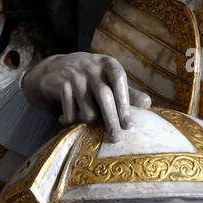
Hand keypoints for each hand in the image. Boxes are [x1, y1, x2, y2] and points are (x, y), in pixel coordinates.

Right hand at [22, 52, 151, 134]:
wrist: (54, 69)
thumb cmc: (91, 79)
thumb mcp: (109, 81)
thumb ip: (128, 93)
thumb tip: (148, 103)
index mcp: (108, 64)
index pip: (120, 81)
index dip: (125, 103)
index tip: (129, 125)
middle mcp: (92, 66)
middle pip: (104, 96)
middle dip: (111, 120)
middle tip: (116, 138)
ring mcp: (74, 74)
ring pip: (87, 107)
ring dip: (88, 120)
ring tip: (85, 120)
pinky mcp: (60, 83)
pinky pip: (70, 110)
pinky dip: (70, 120)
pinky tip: (66, 120)